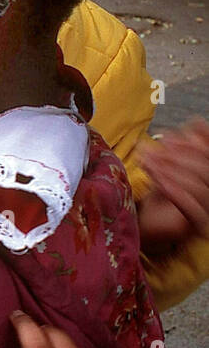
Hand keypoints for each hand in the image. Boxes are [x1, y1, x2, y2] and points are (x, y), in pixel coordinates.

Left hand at [137, 119, 208, 246]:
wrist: (145, 222)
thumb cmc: (160, 191)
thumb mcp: (170, 164)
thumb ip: (183, 146)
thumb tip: (196, 121)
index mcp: (208, 173)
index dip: (195, 142)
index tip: (168, 137)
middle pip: (207, 170)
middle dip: (178, 156)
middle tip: (150, 152)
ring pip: (202, 188)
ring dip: (172, 172)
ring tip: (147, 165)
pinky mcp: (198, 226)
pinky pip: (193, 209)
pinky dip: (177, 193)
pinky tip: (160, 184)